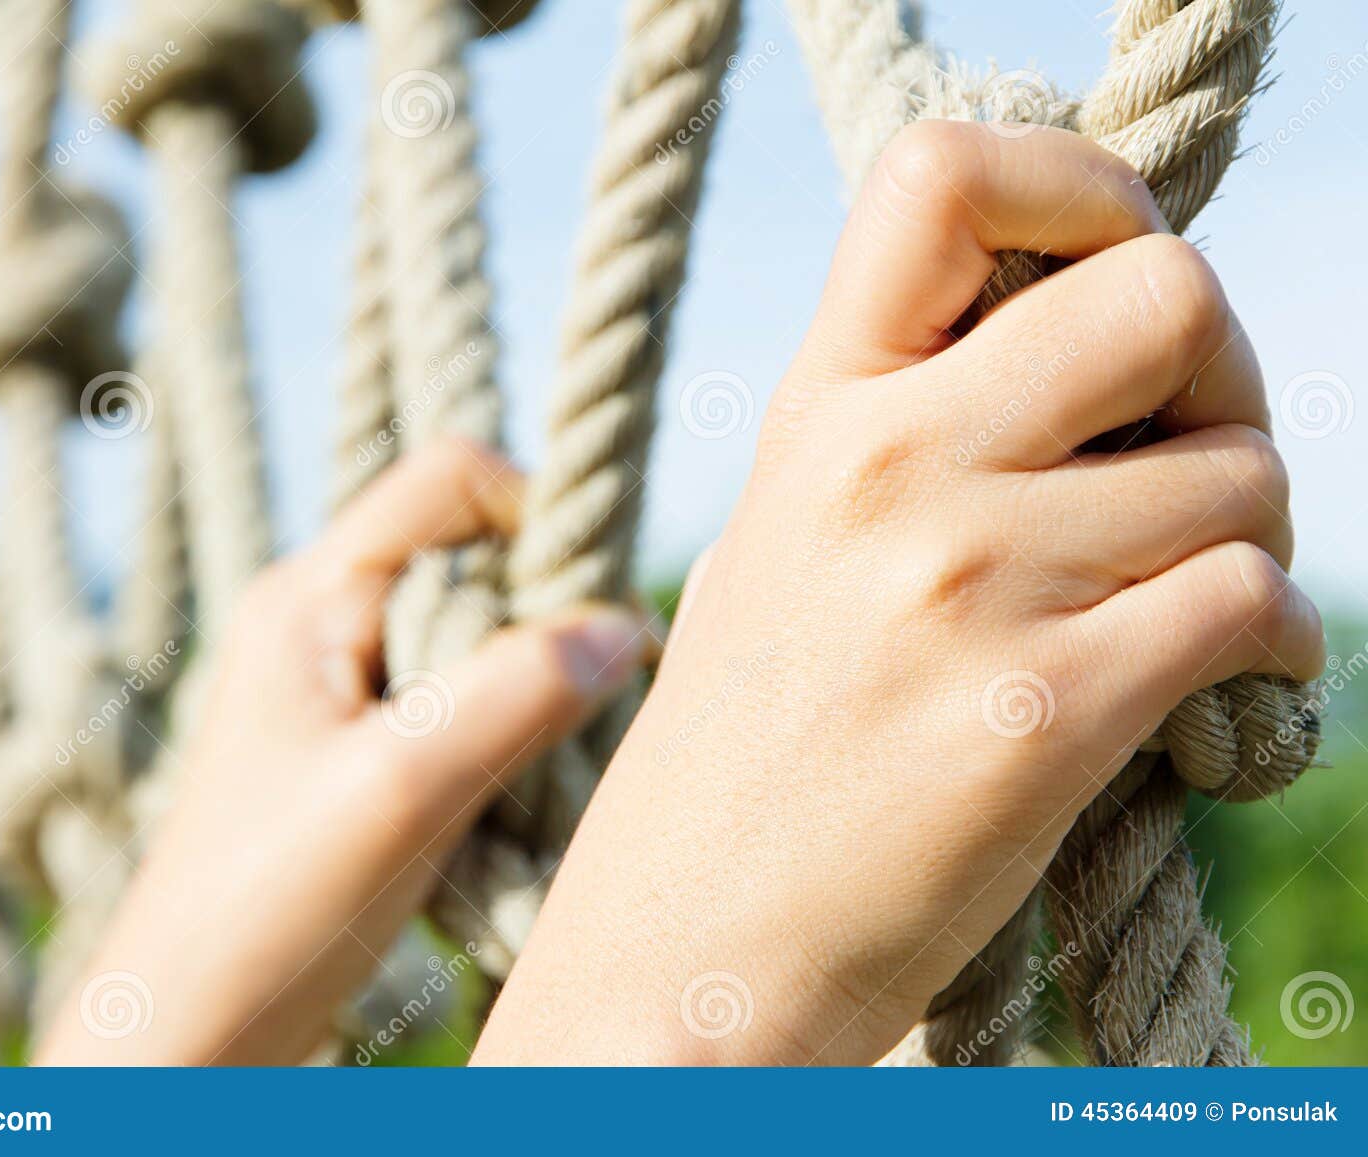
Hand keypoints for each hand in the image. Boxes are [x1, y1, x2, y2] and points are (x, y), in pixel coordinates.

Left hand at [35, 439, 649, 1064]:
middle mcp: (322, 621)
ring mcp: (337, 687)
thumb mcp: (402, 788)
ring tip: (523, 785)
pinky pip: (461, 703)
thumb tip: (626, 630)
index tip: (593, 617)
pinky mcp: (357, 748)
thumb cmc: (267, 908)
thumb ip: (515, 693)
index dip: (539, 518)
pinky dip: (503, 744)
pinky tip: (497, 817)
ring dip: (528, 698)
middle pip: (474, 557)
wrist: (191, 1029)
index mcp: (310, 596)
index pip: (451, 479)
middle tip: (570, 718)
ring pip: (476, 637)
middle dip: (543, 625)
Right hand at [474, 123, 1324, 1064]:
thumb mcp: (783, 547)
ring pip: (1246, 473)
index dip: (1081, 189)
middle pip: (1170, 293)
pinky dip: (1276, 650)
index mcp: (815, 413)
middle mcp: (887, 467)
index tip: (1113, 271)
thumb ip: (906, 436)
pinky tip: (1224, 696)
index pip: (947, 175)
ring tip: (1184, 613)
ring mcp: (964, 582)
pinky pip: (1254, 600)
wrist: (689, 950)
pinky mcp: (1045, 711)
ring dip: (1253, 541)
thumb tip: (1100, 370)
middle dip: (1227, 373)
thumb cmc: (745, 757)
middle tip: (1190, 457)